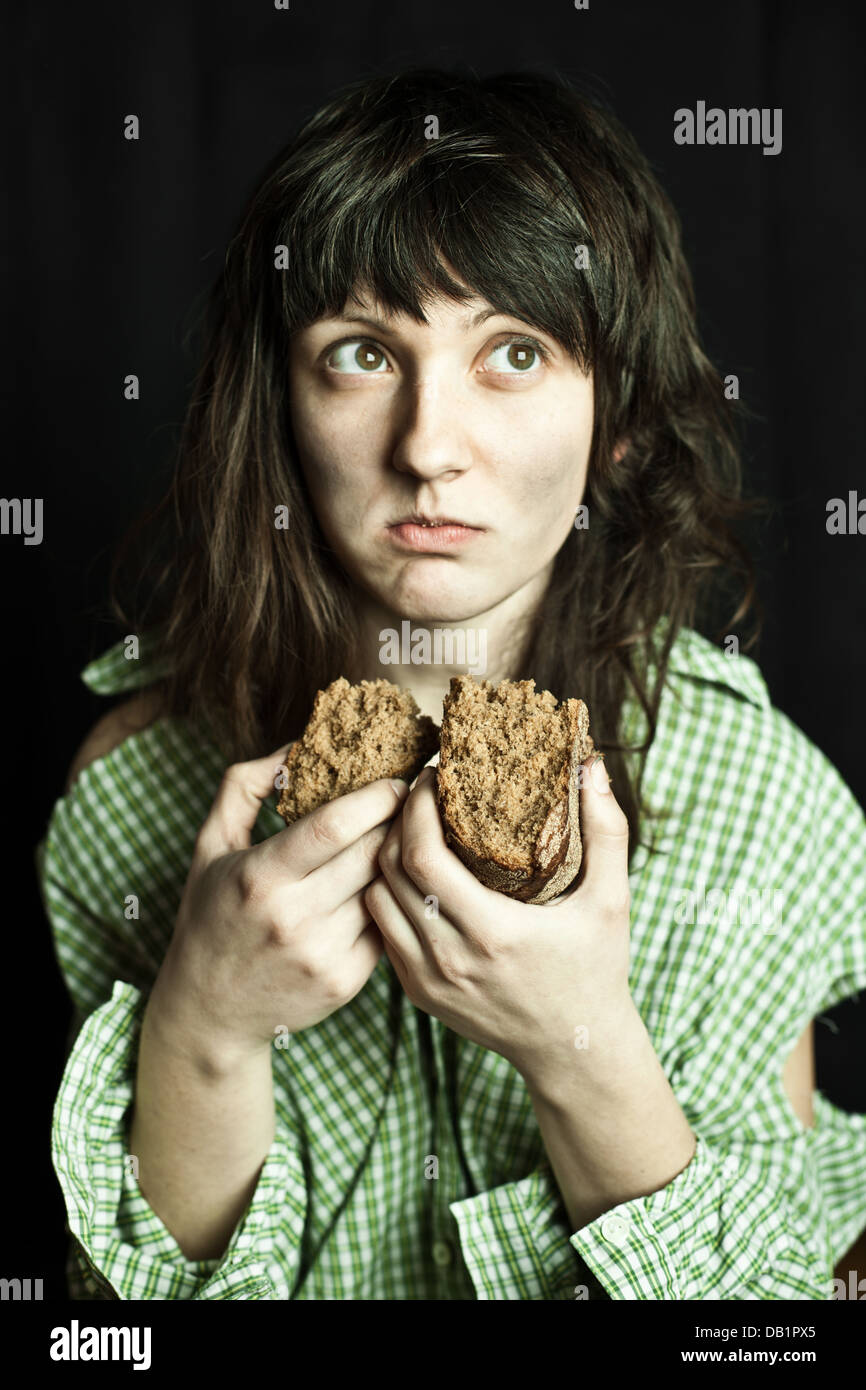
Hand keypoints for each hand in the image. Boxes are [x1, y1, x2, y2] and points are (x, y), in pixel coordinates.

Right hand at [149, 748, 407, 1062]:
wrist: (210, 1011)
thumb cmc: (211, 916)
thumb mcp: (211, 846)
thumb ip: (244, 786)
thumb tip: (295, 746)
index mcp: (261, 877)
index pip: (334, 826)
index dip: (375, 797)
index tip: (396, 780)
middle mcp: (294, 918)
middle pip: (371, 854)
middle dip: (398, 822)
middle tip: (414, 802)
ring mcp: (323, 954)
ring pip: (385, 889)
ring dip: (400, 861)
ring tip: (409, 839)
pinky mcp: (345, 981)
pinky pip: (385, 925)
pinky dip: (390, 901)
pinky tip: (389, 886)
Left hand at [364, 757, 636, 1079]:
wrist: (574, 1051)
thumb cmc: (596, 971)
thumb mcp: (612, 902)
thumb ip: (606, 832)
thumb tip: (592, 766)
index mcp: (492, 932)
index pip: (422, 857)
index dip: (417, 809)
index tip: (432, 777)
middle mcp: (450, 959)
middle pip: (389, 872)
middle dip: (397, 822)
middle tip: (418, 792)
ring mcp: (428, 981)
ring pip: (377, 900)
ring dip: (386, 858)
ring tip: (412, 828)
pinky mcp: (419, 994)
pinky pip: (384, 931)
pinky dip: (388, 895)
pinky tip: (412, 874)